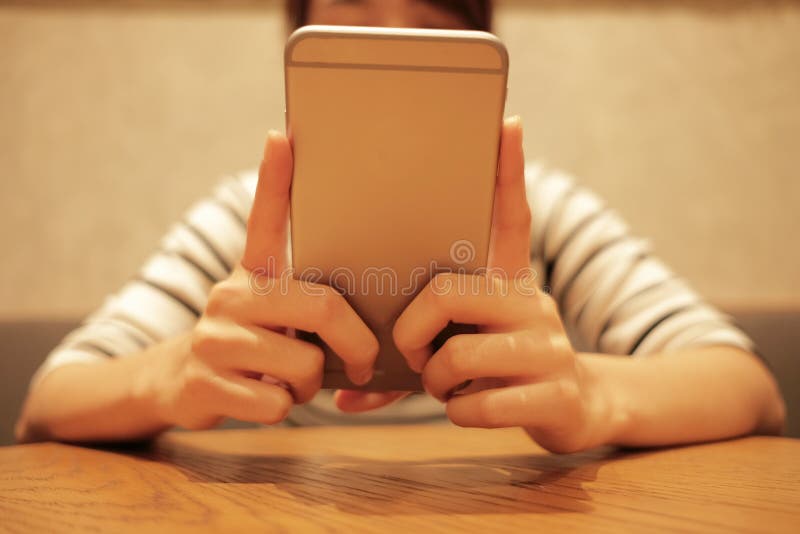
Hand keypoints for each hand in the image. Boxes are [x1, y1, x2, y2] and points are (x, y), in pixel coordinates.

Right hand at [149, 131, 378, 429]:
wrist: (176, 382)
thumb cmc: (248, 342)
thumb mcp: (266, 309)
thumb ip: (301, 297)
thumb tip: (352, 290)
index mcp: (252, 272)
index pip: (264, 217)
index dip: (274, 178)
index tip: (283, 135)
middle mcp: (230, 295)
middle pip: (322, 309)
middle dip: (355, 345)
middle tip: (360, 362)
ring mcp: (214, 338)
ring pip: (305, 366)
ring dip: (311, 384)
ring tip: (290, 378)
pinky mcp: (204, 382)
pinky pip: (278, 404)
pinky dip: (284, 408)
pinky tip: (263, 396)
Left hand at [392, 117, 611, 452]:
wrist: (583, 409)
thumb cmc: (504, 371)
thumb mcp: (469, 351)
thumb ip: (411, 364)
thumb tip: (340, 396)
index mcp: (509, 282)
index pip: (511, 218)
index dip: (507, 174)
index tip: (506, 124)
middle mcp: (531, 303)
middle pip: (449, 292)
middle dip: (413, 332)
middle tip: (416, 355)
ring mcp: (548, 348)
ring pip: (460, 356)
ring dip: (436, 383)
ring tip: (446, 389)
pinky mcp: (556, 394)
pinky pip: (482, 405)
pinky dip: (459, 413)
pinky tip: (470, 409)